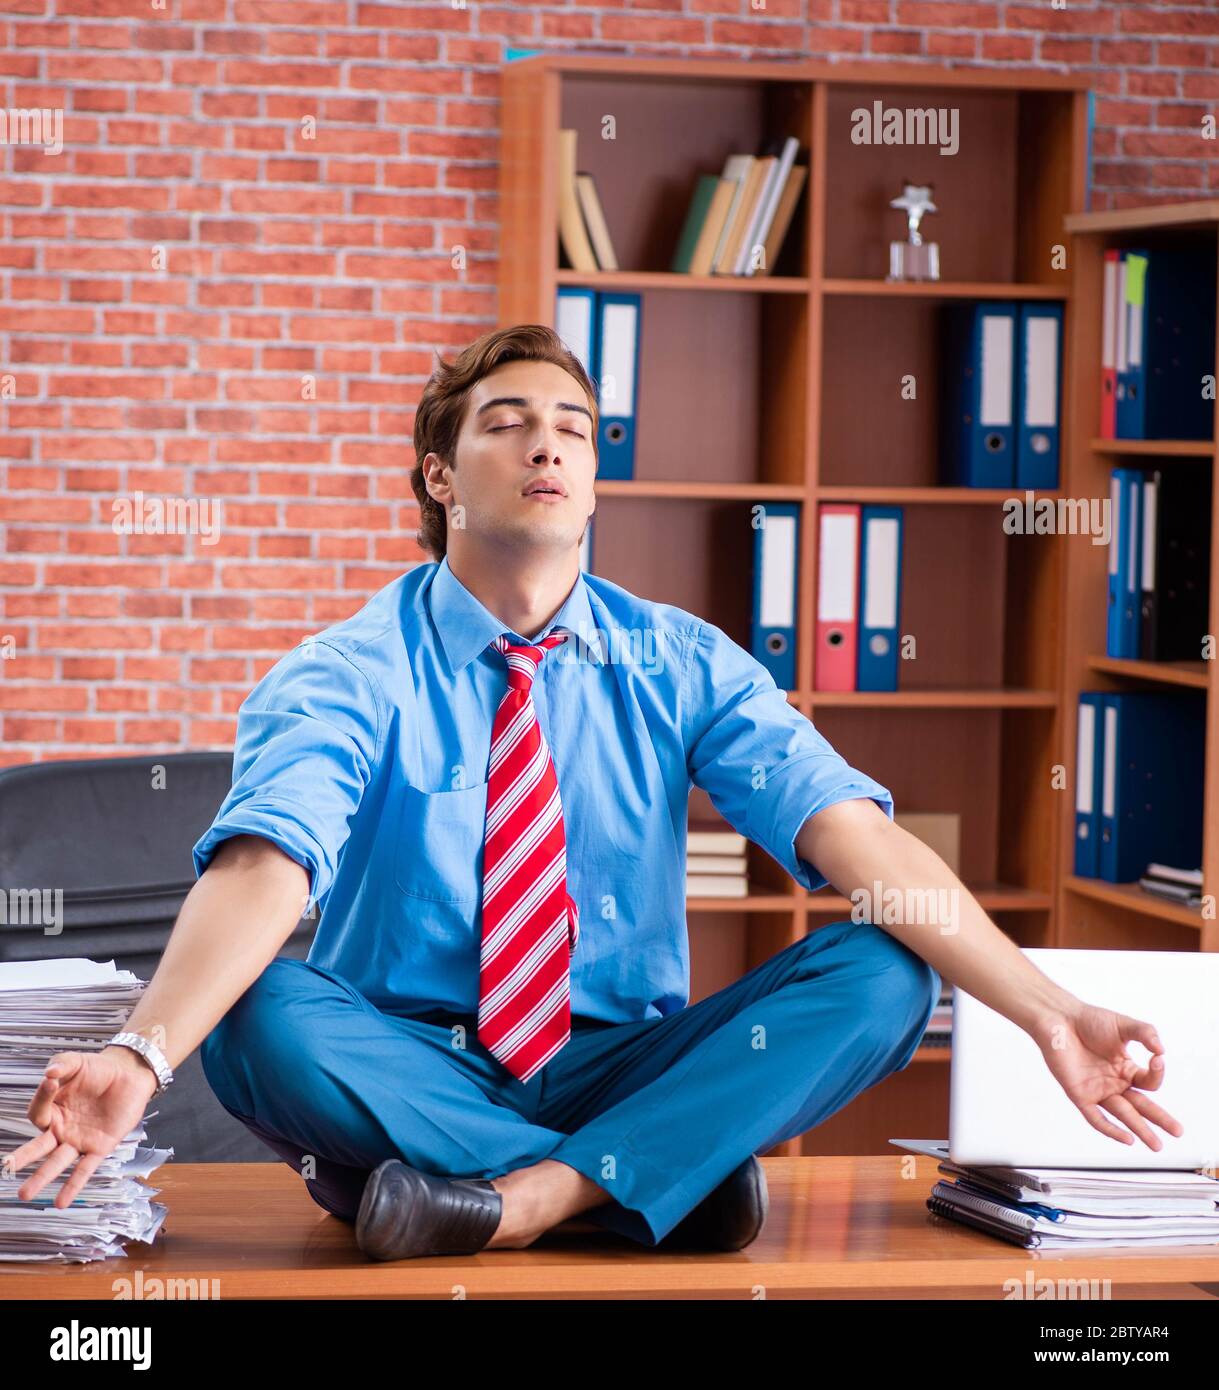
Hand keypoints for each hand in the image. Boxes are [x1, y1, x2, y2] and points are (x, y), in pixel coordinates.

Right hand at [2, 1048, 158, 1207]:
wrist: (130, 1075)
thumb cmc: (99, 1069)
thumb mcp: (77, 1062)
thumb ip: (62, 1064)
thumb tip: (49, 1074)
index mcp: (53, 1109)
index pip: (38, 1112)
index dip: (43, 1097)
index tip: (51, 1081)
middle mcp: (62, 1129)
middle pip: (39, 1146)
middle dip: (23, 1157)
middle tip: (7, 1166)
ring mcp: (79, 1140)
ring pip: (57, 1162)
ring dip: (42, 1177)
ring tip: (25, 1194)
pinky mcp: (99, 1147)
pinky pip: (84, 1169)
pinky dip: (73, 1185)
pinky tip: (61, 1202)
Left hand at [1032, 1003, 1182, 1150]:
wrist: (1058, 1018)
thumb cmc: (1089, 1020)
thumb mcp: (1124, 1025)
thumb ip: (1146, 1033)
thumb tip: (1162, 1051)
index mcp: (1126, 1069)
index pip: (1149, 1082)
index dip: (1157, 1073)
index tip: (1158, 1059)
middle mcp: (1114, 1082)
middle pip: (1142, 1106)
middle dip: (1160, 1120)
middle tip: (1178, 1132)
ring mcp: (1097, 1090)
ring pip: (1123, 1115)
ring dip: (1141, 1130)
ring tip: (1157, 1146)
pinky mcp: (1079, 1094)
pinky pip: (1096, 1117)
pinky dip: (1111, 1129)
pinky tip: (1127, 1139)